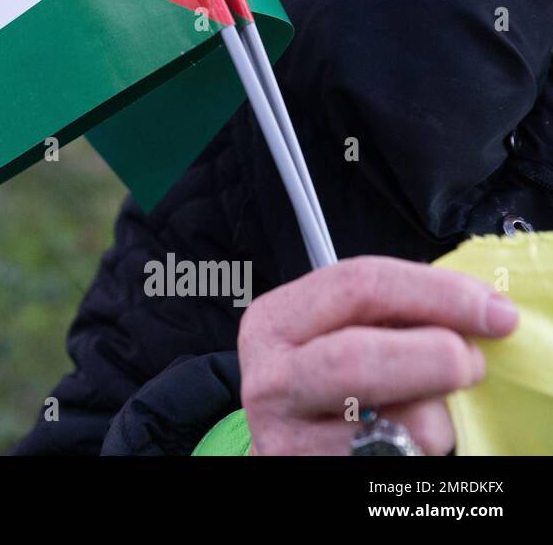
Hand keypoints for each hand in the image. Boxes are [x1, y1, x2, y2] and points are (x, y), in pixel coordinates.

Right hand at [238, 255, 518, 454]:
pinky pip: (403, 463)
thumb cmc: (321, 380)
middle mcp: (273, 380)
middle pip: (362, 360)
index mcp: (274, 323)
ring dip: (436, 415)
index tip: (490, 310)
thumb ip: (386, 311)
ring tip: (426, 407)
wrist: (287, 441)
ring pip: (396, 427)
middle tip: (472, 362)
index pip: (359, 287)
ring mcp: (291, 440)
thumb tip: (474, 310)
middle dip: (437, 357)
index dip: (436, 294)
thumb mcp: (331, 330)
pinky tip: (405, 435)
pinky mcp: (318, 475)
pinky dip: (421, 448)